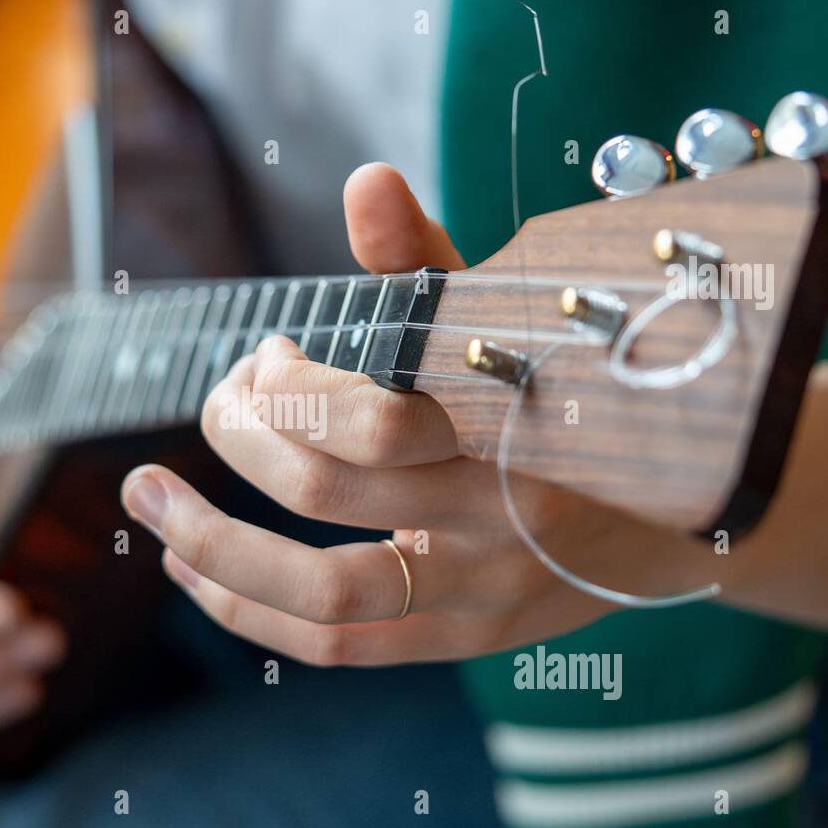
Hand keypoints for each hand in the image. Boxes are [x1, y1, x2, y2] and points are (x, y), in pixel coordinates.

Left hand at [121, 164, 711, 664]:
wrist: (679, 516)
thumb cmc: (567, 400)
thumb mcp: (507, 326)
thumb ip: (425, 262)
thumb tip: (362, 181)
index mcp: (513, 423)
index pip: (370, 418)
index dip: (286, 384)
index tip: (270, 351)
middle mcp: (499, 517)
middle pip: (328, 490)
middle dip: (241, 434)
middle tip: (219, 400)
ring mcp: (481, 594)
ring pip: (321, 595)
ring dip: (211, 548)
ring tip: (149, 501)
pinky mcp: (460, 641)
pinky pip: (335, 647)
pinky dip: (246, 610)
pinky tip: (188, 569)